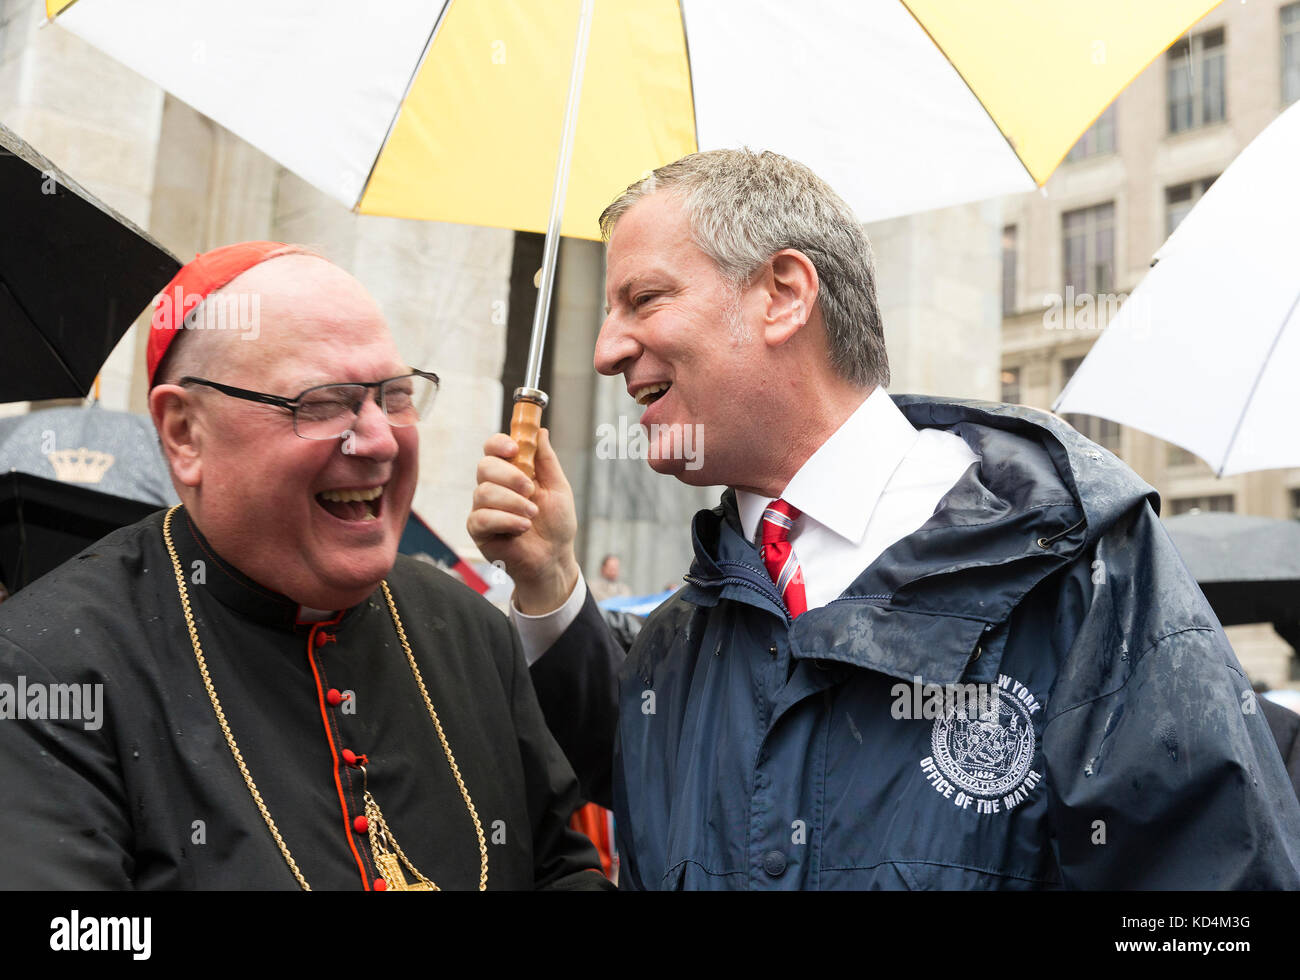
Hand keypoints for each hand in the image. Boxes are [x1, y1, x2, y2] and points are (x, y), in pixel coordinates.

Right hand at [467, 427, 579, 614]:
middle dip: (510, 476)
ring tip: (531, 515)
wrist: (554, 557)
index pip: (493, 448)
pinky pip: (482, 517)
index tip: (514, 449)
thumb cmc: (556, 524)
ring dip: (513, 502)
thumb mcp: (558, 487)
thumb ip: (546, 460)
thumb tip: (541, 431)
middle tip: (531, 490)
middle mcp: (493, 487)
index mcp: (510, 472)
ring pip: (484, 492)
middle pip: (485, 466)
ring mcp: (483, 508)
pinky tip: (522, 527)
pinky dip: (506, 520)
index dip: (499, 444)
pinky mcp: (478, 530)